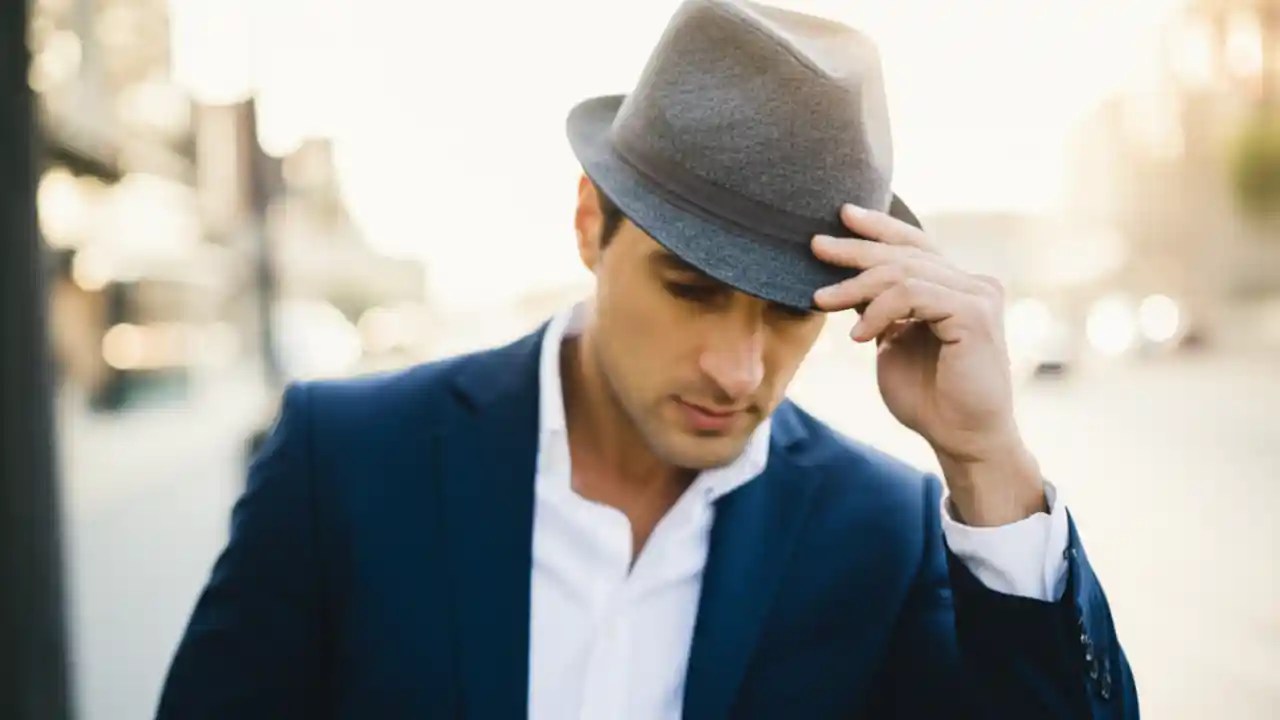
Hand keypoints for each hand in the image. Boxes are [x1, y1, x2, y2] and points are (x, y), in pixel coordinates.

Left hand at [811, 204, 1044, 525]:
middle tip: (816, 245)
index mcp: (954, 287)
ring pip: (904, 271)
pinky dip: (879, 310)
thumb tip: (847, 281)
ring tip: (821, 301)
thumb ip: (880, 310)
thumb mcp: (892, 343)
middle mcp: (971, 284)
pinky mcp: (975, 314)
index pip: (914, 244)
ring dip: (856, 286)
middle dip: (855, 248)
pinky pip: (913, 295)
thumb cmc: (929, 398)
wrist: (960, 438)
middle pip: (905, 252)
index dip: (880, 227)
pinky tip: (858, 336)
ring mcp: (978, 295)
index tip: (842, 215)